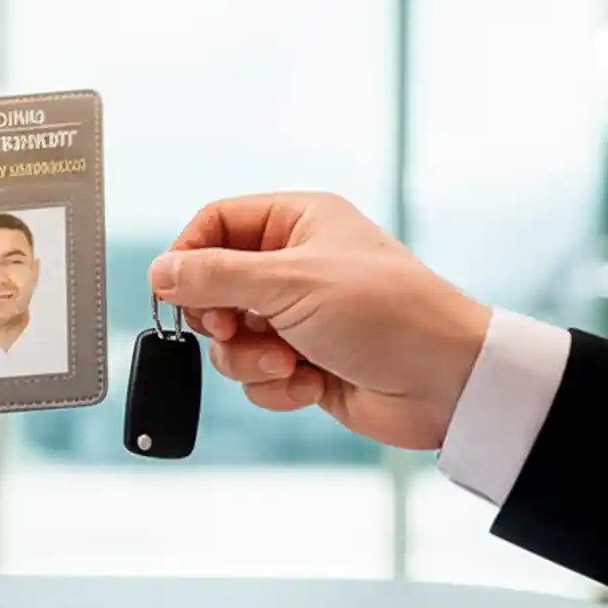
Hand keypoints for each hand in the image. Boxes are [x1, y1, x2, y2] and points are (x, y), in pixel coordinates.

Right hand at [149, 192, 490, 449]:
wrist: (447, 384)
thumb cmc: (387, 314)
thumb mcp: (291, 283)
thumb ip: (216, 277)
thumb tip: (159, 271)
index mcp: (297, 222)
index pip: (215, 223)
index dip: (188, 255)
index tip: (172, 290)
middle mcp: (294, 265)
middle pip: (213, 286)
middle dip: (219, 318)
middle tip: (232, 327)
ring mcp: (297, 317)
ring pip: (229, 338)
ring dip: (249, 359)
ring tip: (288, 363)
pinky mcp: (303, 362)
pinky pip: (256, 375)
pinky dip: (274, 385)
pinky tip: (310, 383)